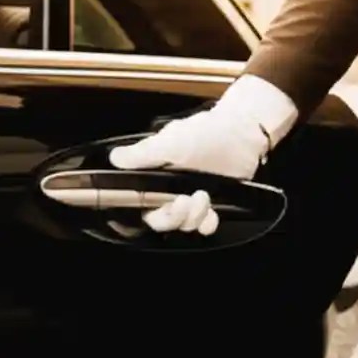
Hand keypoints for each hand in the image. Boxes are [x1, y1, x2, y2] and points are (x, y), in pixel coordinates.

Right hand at [108, 106, 269, 235]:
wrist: (242, 132)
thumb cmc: (206, 133)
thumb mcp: (170, 142)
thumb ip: (143, 154)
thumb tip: (115, 158)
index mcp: (155, 174)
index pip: (140, 203)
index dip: (147, 210)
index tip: (157, 203)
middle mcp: (171, 187)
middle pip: (161, 218)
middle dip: (171, 216)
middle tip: (183, 202)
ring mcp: (192, 196)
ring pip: (184, 223)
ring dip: (192, 217)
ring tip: (202, 197)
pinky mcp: (213, 202)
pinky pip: (205, 224)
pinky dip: (207, 223)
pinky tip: (212, 215)